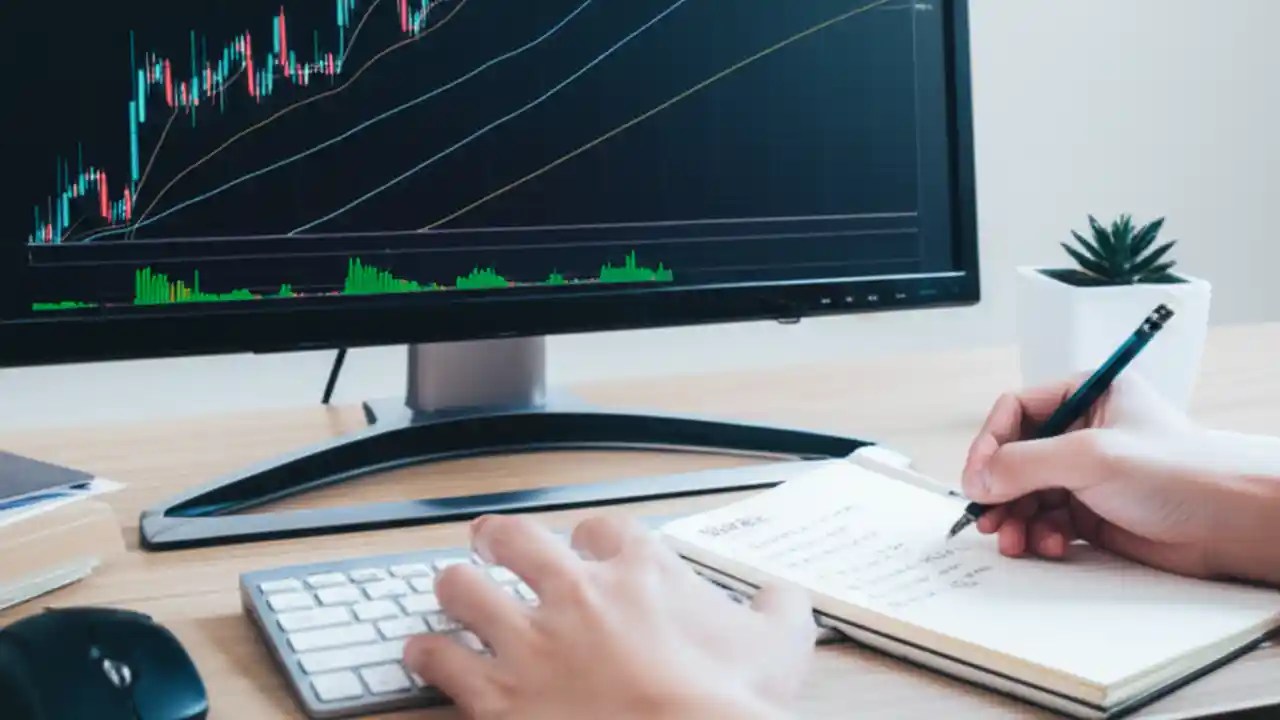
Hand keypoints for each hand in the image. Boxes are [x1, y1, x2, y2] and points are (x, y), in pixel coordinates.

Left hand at [402, 514, 816, 719]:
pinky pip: (440, 660)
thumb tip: (785, 597)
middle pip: (515, 539)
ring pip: (464, 589)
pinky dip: (428, 654)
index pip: (601, 528)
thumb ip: (781, 607)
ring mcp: (530, 641)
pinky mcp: (498, 695)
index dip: (590, 538)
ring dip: (456, 588)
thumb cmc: (728, 704)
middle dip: (499, 538)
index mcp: (637, 569)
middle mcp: (574, 592)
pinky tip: (426, 653)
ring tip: (453, 590)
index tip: (590, 550)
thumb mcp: (781, 644)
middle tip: (492, 542)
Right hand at [961, 373, 1279, 584]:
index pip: (1016, 410)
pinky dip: (1037, 535)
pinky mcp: (1092, 512)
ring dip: (1013, 517)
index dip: (990, 442)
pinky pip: (1045, 522)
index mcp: (1087, 395)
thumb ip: (1027, 463)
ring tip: (1013, 539)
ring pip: (1025, 493)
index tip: (977, 476)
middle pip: (1015, 456)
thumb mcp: (1093, 456)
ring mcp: (1087, 474)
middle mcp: (1083, 431)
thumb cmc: (1182, 473)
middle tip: (986, 515)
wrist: (1232, 525)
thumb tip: (978, 477)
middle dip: (999, 489)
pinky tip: (1046, 545)